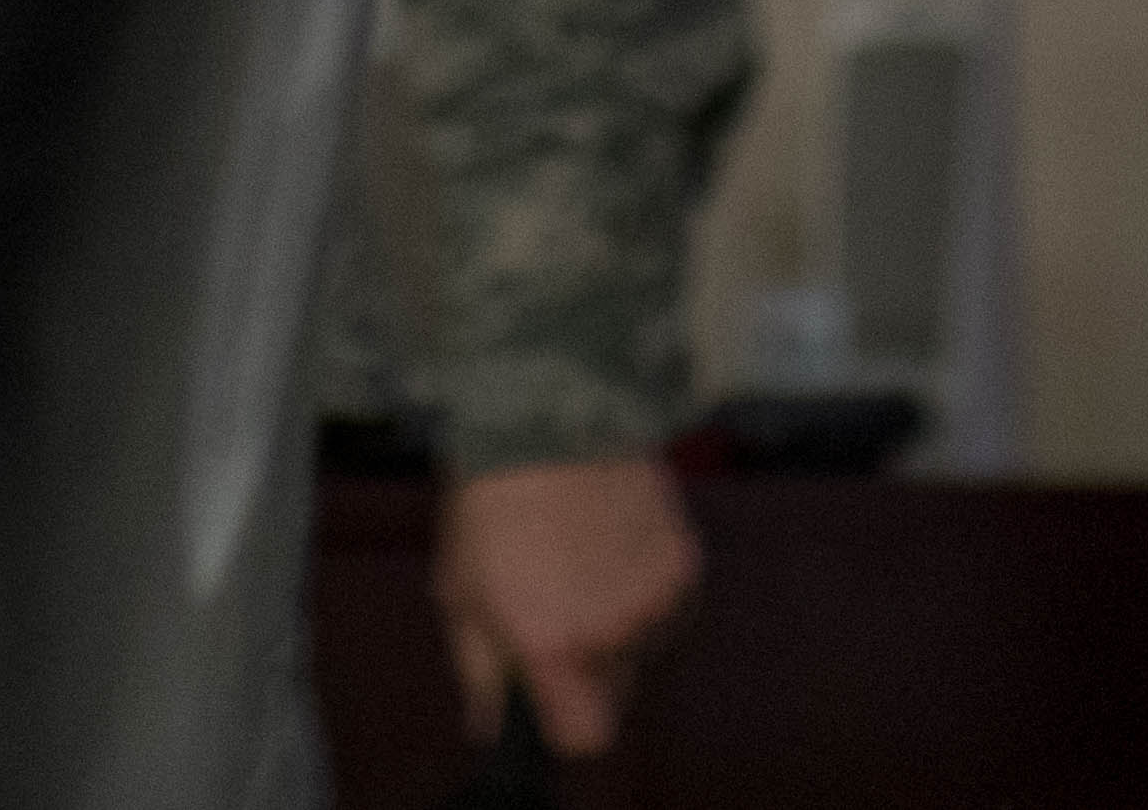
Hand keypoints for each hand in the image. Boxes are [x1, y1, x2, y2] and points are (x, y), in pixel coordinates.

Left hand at [433, 454, 699, 758]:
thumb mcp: (463, 594)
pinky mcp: (684, 560)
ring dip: (620, 624)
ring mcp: (655, 595)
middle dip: (589, 666)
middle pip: (615, 692)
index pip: (585, 737)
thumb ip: (482, 672)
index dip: (565, 718)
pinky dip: (647, 588)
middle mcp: (612, 630)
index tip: (549, 689)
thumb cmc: (492, 502)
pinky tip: (613, 544)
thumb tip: (493, 722)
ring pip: (644, 645)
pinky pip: (670, 604)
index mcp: (553, 645)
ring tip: (584, 564)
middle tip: (558, 607)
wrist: (547, 411)